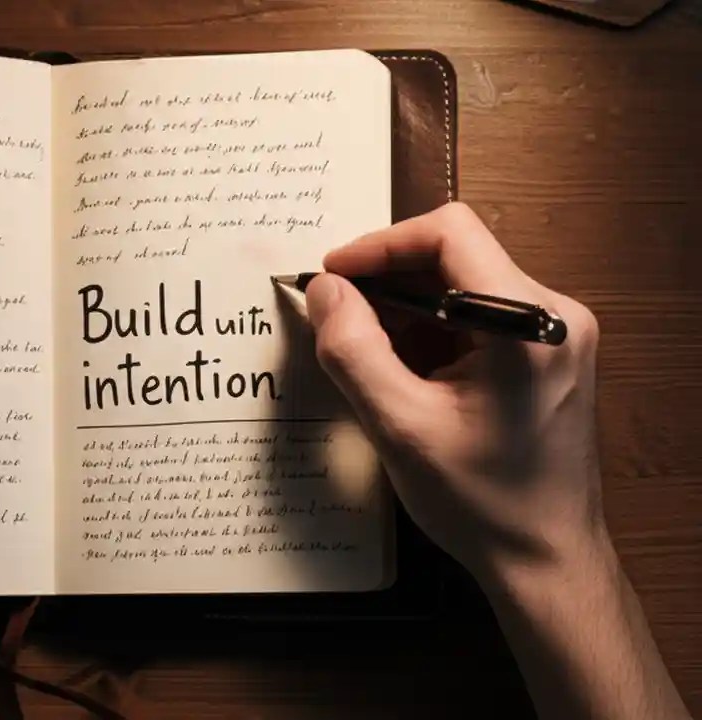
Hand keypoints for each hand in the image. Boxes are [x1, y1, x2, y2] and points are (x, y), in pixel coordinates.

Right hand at [306, 202, 690, 719]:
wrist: (547, 562)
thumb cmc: (484, 504)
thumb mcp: (400, 426)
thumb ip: (354, 351)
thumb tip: (325, 291)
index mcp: (529, 323)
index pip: (449, 233)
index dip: (381, 244)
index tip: (334, 277)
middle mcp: (555, 315)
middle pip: (456, 255)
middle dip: (388, 281)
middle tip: (336, 317)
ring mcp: (556, 334)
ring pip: (463, 286)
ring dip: (407, 311)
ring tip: (367, 356)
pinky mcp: (547, 355)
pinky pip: (478, 317)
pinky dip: (431, 333)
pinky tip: (403, 375)